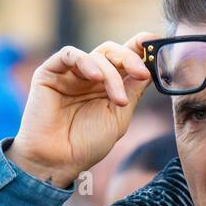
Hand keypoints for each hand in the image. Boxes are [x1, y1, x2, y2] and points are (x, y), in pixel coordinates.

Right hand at [5, 32, 154, 187]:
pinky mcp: (49, 73)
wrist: (58, 161)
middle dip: (131, 59)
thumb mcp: (120, 116)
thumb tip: (151, 66)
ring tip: (118, 101)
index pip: (125, 57)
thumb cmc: (87, 143)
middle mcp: (89, 75)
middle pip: (113, 51)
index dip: (141, 46)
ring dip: (112, 75)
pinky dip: (85, 62)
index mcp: (107, 84)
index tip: (157, 43)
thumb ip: (133, 90)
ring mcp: (69, 73)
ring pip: (97, 55)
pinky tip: (95, 78)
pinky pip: (69, 55)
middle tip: (143, 73)